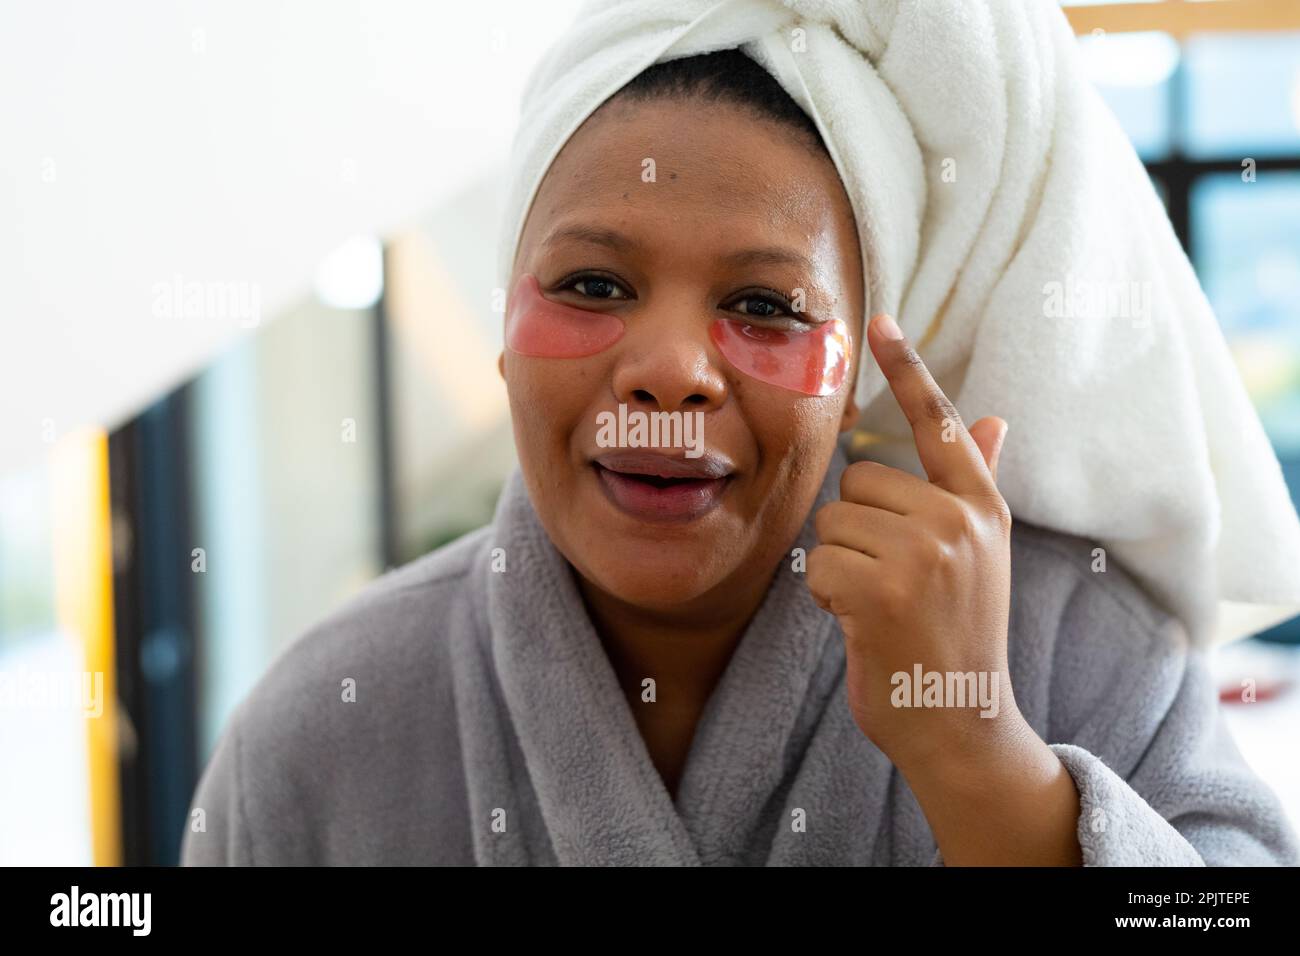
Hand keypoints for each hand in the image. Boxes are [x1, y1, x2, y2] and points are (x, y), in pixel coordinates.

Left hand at [807, 313, 1018, 780]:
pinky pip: (819, 566)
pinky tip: (864, 627)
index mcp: (981, 507)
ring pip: (833, 522)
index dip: (909, 367)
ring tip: (881, 607)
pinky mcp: (883, 589)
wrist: (961, 722)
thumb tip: (995, 419)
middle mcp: (959, 520)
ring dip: (840, 567)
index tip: (879, 320)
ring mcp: (925, 553)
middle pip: (858, 481)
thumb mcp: (982, 555)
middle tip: (892, 583)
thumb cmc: (957, 635)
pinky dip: (828, 599)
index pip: (940, 423)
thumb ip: (976, 482)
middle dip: (857, 531)